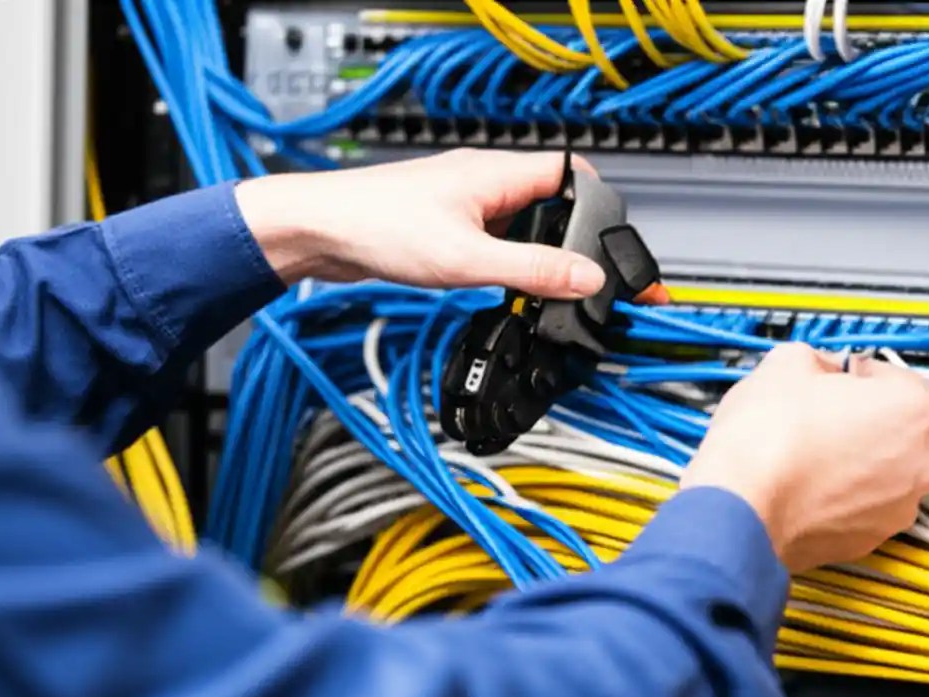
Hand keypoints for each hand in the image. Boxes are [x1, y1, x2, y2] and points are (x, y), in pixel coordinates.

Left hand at [234, 149, 606, 296]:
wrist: (315, 232)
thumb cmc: (375, 225)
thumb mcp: (468, 258)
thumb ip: (533, 269)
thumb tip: (586, 278)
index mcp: (498, 173)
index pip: (573, 175)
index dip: (600, 209)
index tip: (613, 247)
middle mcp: (485, 181)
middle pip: (552, 204)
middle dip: (570, 242)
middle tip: (580, 280)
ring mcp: (465, 203)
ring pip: (522, 226)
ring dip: (533, 256)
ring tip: (536, 290)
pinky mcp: (446, 225)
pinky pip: (493, 241)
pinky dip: (504, 264)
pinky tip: (496, 288)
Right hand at [681, 344, 928, 572]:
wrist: (740, 507)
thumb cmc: (768, 436)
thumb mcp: (787, 363)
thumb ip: (820, 359)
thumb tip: (823, 369)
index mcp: (914, 409)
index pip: (895, 379)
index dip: (857, 376)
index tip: (833, 381)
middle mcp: (921, 462)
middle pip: (894, 428)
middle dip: (860, 420)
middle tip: (816, 417)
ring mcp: (899, 508)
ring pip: (880, 471)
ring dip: (852, 460)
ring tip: (805, 455)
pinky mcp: (870, 541)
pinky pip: (861, 506)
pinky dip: (840, 496)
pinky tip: (803, 485)